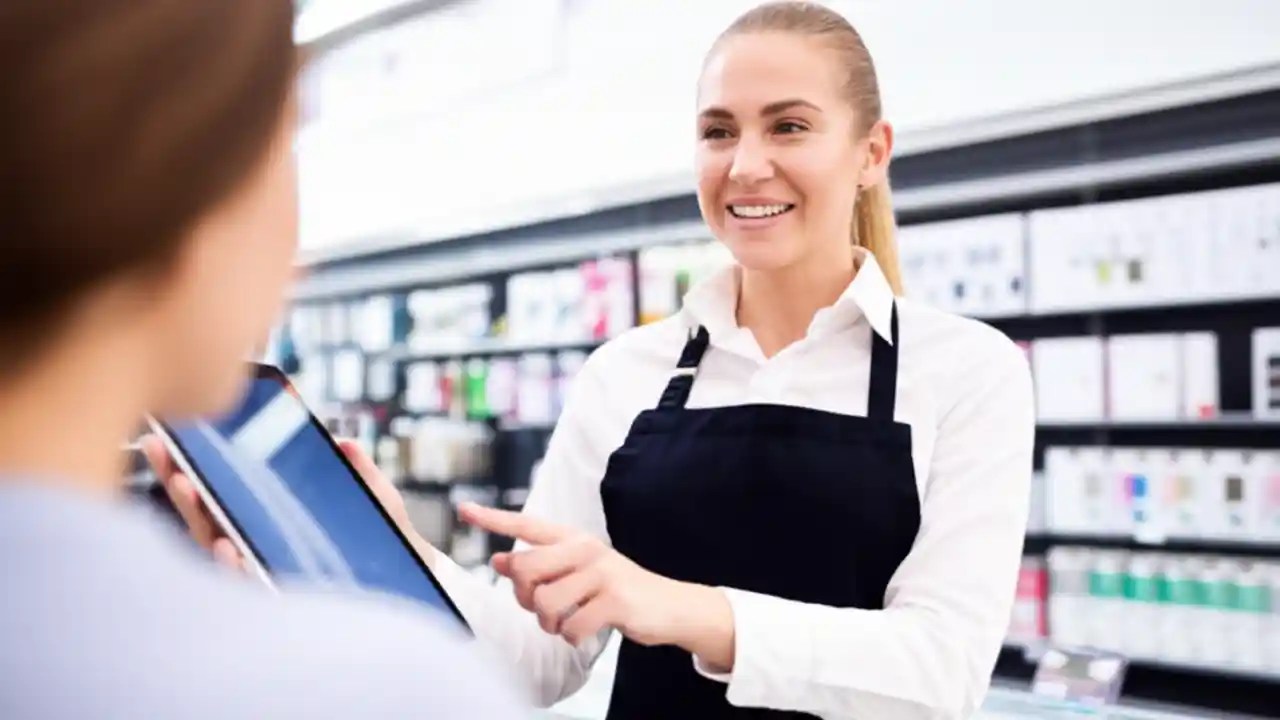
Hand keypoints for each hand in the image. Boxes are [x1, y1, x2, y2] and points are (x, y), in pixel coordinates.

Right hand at [140, 435, 436, 570]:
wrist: (407, 581)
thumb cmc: (381, 539)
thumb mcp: (373, 501)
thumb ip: (360, 474)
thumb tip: (346, 445)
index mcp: (265, 518)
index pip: (218, 492)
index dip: (188, 468)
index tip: (166, 438)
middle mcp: (254, 547)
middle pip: (204, 516)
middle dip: (179, 485)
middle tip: (162, 451)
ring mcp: (260, 573)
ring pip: (216, 548)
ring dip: (199, 517)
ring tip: (187, 485)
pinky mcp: (277, 599)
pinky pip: (248, 586)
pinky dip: (233, 568)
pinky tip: (227, 547)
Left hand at [458, 502, 735, 667]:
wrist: (669, 606)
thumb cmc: (614, 590)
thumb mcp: (578, 572)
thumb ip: (541, 566)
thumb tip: (498, 560)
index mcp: (573, 539)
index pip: (526, 524)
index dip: (493, 519)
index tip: (463, 509)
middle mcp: (584, 549)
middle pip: (525, 569)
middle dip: (524, 597)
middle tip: (543, 609)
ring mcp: (601, 573)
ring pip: (545, 603)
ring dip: (550, 624)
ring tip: (566, 623)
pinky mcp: (614, 600)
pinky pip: (571, 627)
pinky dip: (572, 638)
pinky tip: (584, 632)